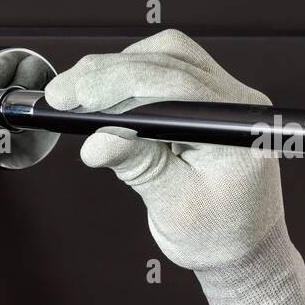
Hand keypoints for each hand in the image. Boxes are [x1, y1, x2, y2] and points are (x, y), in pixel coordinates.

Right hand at [44, 29, 304, 304]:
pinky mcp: (212, 100)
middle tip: (63, 93)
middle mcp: (239, 106)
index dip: (116, 83)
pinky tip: (108, 94)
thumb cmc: (217, 237)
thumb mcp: (173, 207)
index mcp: (238, 133)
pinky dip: (136, 75)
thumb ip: (140, 167)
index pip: (174, 86)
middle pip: (169, 62)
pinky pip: (173, 68)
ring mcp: (228, 99)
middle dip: (108, 74)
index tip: (72, 96)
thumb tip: (99, 141)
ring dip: (121, 68)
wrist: (242, 249)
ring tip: (80, 93)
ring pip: (170, 56)